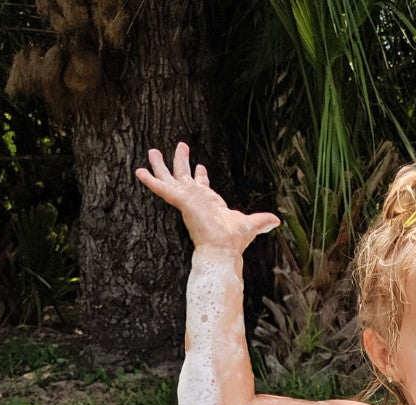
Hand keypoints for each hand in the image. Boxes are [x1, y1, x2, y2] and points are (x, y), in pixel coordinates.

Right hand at [136, 142, 279, 250]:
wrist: (223, 249)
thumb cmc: (233, 241)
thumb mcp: (250, 224)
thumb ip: (261, 220)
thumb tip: (276, 221)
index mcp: (208, 203)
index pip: (202, 187)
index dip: (200, 175)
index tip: (200, 166)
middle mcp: (196, 200)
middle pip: (185, 177)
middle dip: (182, 162)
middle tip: (180, 145)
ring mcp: (187, 200)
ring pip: (170, 179)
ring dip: (161, 166)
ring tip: (151, 151)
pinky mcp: (181, 201)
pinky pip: (162, 188)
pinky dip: (150, 180)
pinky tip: (139, 171)